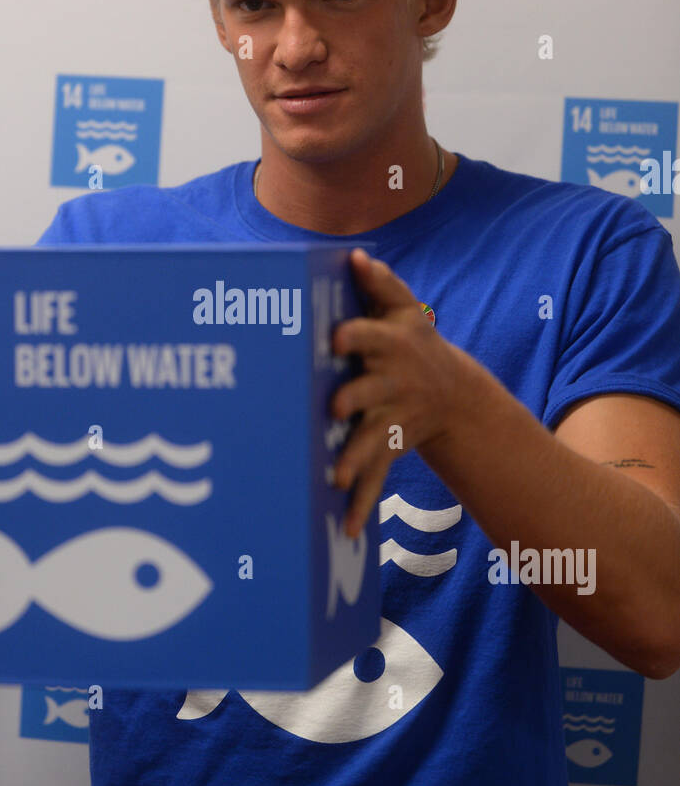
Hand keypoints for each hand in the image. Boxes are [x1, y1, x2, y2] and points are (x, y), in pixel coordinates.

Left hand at [330, 249, 462, 536]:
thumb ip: (380, 283)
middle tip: (334, 408)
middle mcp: (391, 383)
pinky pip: (375, 477)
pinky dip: (362, 503)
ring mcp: (391, 419)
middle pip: (369, 390)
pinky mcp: (389, 447)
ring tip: (337, 476)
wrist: (451, 394)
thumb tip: (354, 255)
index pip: (371, 336)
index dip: (356, 335)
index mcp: (390, 346)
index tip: (337, 337)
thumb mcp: (405, 309)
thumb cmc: (414, 342)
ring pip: (372, 439)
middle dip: (354, 399)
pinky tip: (345, 529)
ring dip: (356, 457)